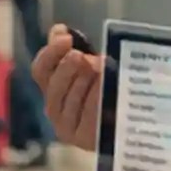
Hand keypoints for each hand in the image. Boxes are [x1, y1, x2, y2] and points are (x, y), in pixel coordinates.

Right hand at [31, 24, 102, 150]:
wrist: (129, 124)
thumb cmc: (106, 90)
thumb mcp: (90, 66)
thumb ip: (72, 49)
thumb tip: (58, 30)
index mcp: (51, 87)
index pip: (41, 69)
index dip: (51, 52)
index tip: (67, 37)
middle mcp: (54, 108)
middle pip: (54, 85)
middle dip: (68, 68)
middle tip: (84, 57)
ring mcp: (66, 127)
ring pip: (70, 100)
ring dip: (84, 82)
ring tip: (100, 69)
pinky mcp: (82, 140)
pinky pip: (86, 116)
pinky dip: (94, 99)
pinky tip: (104, 88)